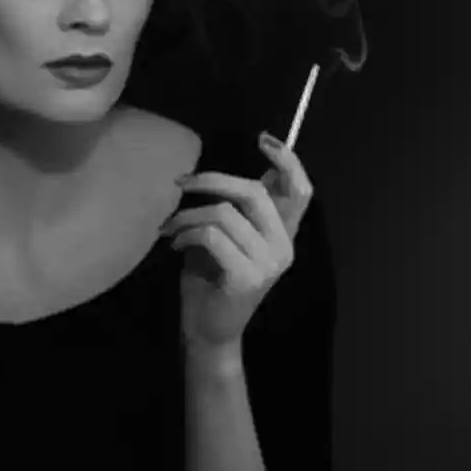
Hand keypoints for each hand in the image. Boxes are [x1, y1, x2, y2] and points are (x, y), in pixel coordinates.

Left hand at [161, 131, 314, 350]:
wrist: (208, 330)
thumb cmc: (212, 281)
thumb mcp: (226, 237)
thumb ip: (235, 210)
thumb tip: (223, 176)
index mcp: (284, 234)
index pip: (300, 190)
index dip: (287, 161)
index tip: (264, 139)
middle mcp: (284, 246)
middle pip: (255, 192)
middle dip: (213, 179)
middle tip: (181, 183)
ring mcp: (269, 263)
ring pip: (225, 213)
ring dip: (187, 215)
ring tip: (169, 228)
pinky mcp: (247, 276)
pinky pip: (211, 235)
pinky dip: (185, 234)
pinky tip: (173, 245)